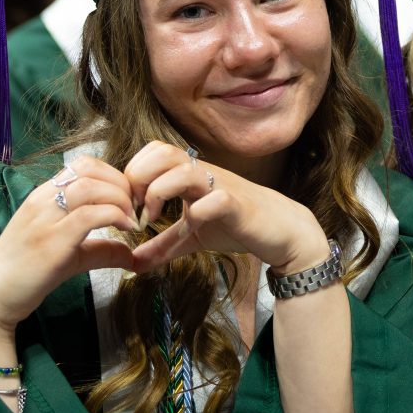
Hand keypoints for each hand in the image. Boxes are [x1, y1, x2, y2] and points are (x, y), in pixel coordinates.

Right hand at [0, 155, 137, 353]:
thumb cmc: (23, 276)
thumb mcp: (67, 256)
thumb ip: (99, 249)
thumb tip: (132, 255)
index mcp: (41, 197)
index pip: (81, 164)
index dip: (112, 175)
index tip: (127, 199)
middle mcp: (41, 201)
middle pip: (88, 168)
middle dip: (121, 182)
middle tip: (134, 208)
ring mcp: (44, 219)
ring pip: (90, 186)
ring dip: (120, 198)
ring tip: (130, 219)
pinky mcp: (51, 241)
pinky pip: (90, 214)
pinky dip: (115, 216)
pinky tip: (126, 231)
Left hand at [122, 140, 328, 273]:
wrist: (281, 230)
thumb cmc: (237, 225)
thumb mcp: (192, 235)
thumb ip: (162, 245)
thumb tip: (133, 262)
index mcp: (190, 174)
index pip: (154, 150)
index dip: (134, 170)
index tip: (131, 203)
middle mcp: (204, 174)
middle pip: (163, 152)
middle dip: (139, 177)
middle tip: (137, 207)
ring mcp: (221, 187)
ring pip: (184, 171)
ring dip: (159, 191)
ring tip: (154, 218)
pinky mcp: (238, 206)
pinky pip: (214, 201)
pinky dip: (196, 215)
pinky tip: (191, 230)